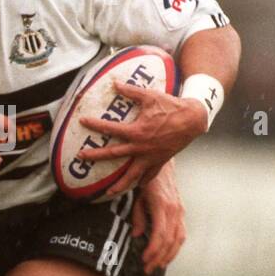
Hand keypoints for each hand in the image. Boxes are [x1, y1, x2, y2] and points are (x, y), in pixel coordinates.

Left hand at [77, 79, 206, 196]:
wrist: (193, 119)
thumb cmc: (171, 107)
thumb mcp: (150, 96)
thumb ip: (131, 90)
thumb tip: (115, 83)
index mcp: (136, 132)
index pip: (110, 129)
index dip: (95, 124)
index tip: (82, 122)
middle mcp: (141, 147)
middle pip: (113, 155)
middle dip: (96, 156)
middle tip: (81, 157)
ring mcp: (150, 157)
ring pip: (132, 174)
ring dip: (120, 184)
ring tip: (109, 192)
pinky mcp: (160, 161)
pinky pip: (150, 175)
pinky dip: (142, 181)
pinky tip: (136, 186)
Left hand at [132, 160, 184, 273]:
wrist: (163, 167)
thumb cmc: (147, 181)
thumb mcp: (137, 196)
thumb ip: (137, 216)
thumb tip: (136, 235)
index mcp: (162, 206)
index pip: (160, 234)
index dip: (153, 249)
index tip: (144, 259)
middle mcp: (174, 210)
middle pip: (169, 240)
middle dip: (158, 257)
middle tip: (147, 269)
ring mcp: (180, 212)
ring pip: (178, 240)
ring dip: (168, 256)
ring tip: (157, 266)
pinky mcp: (182, 213)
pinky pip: (181, 234)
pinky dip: (175, 248)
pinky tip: (167, 256)